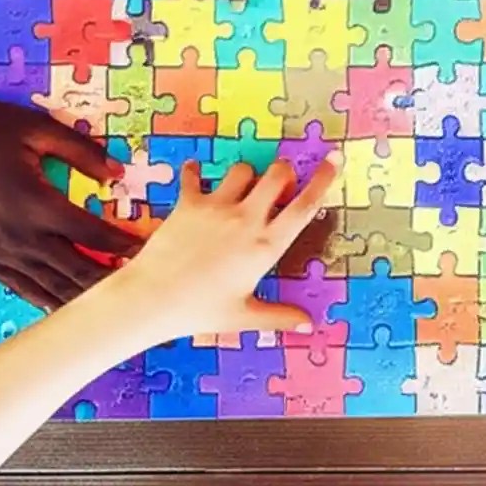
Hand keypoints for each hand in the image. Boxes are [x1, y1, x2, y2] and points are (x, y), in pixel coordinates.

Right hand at [0, 98, 139, 308]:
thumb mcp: (36, 128)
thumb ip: (81, 151)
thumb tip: (117, 171)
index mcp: (35, 203)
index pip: (92, 234)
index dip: (123, 244)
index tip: (147, 249)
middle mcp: (18, 235)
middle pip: (76, 270)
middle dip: (111, 279)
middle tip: (139, 284)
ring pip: (50, 287)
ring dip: (83, 295)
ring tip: (112, 301)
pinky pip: (23, 288)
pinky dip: (49, 298)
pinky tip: (67, 304)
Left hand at [112, 154, 341, 335]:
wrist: (152, 299)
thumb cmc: (200, 311)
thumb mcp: (243, 316)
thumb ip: (279, 316)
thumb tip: (308, 325)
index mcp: (265, 246)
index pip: (304, 206)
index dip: (323, 179)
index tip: (333, 161)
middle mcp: (246, 220)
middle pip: (278, 174)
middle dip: (284, 172)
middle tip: (280, 183)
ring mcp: (217, 208)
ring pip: (243, 169)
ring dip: (247, 175)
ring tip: (241, 189)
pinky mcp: (189, 204)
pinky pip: (194, 175)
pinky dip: (195, 173)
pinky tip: (195, 175)